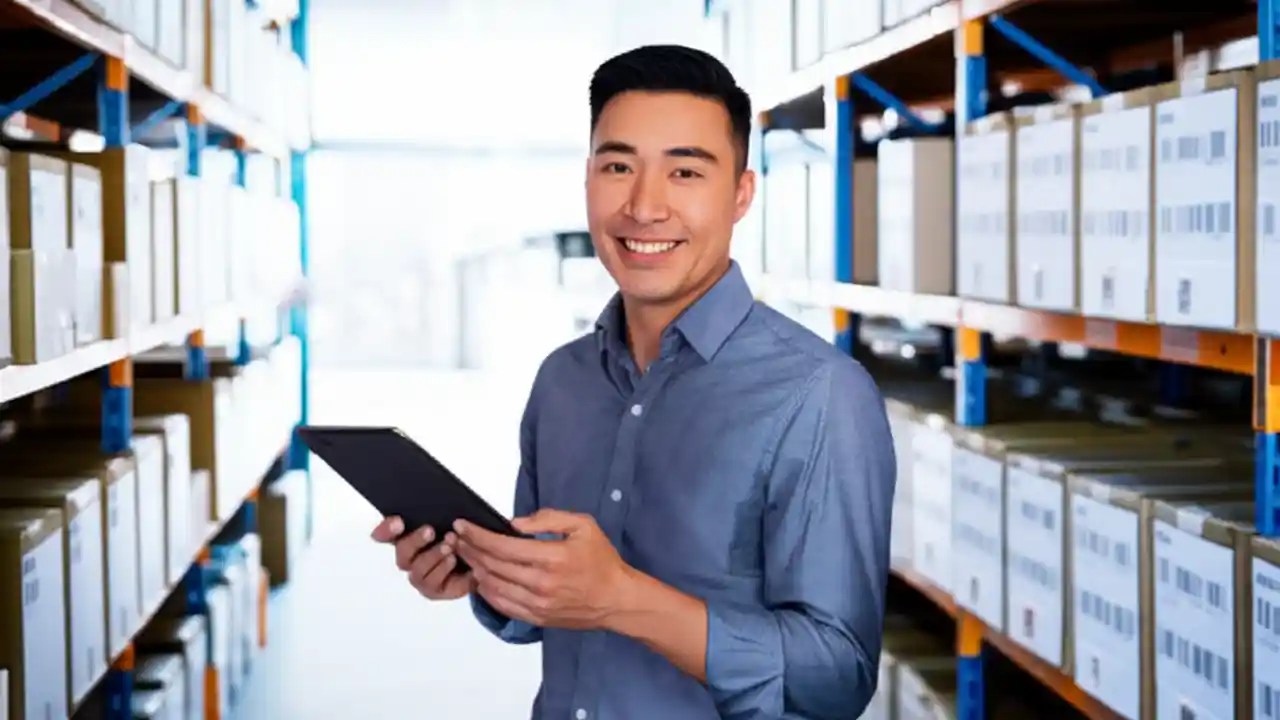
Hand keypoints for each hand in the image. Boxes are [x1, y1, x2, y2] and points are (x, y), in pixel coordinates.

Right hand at [371, 516, 474, 599]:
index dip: (386, 530)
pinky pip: (433, 583)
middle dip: (415, 541)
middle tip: (429, 531)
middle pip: (402, 552)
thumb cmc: (460, 539)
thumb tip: (433, 498)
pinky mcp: (434, 589)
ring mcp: (420, 576)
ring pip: (418, 569)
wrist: (479, 563)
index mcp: (407, 538)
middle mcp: (410, 559)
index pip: (384, 534)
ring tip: (449, 545)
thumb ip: (439, 512)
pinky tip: (453, 560)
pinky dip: (443, 570)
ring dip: (433, 555)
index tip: (398, 522)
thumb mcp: (452, 521)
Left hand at [454, 509, 633, 630]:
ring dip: (475, 569)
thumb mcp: (583, 525)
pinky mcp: (536, 618)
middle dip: (470, 548)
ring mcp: (537, 604)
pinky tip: (480, 579)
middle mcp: (540, 583)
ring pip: (493, 586)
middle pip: (492, 565)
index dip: (477, 535)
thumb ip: (548, 519)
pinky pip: (502, 605)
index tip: (462, 526)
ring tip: (465, 555)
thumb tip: (514, 523)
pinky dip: (486, 592)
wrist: (616, 599)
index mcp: (551, 557)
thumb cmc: (602, 560)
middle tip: (457, 537)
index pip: (502, 546)